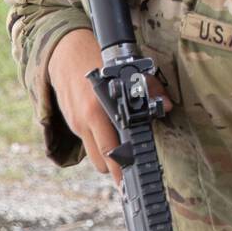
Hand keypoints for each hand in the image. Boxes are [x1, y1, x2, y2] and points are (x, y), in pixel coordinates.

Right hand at [47, 28, 172, 184]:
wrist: (64, 51)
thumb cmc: (98, 59)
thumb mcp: (124, 70)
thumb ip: (149, 87)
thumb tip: (168, 105)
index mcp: (99, 110)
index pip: (112, 151)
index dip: (124, 168)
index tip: (135, 179)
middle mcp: (85, 121)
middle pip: (102, 163)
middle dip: (118, 169)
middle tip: (134, 169)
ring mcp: (76, 124)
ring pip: (94, 156)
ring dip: (108, 158)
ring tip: (124, 154)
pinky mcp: (71, 122)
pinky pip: (87, 142)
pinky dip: (99, 143)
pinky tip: (109, 135)